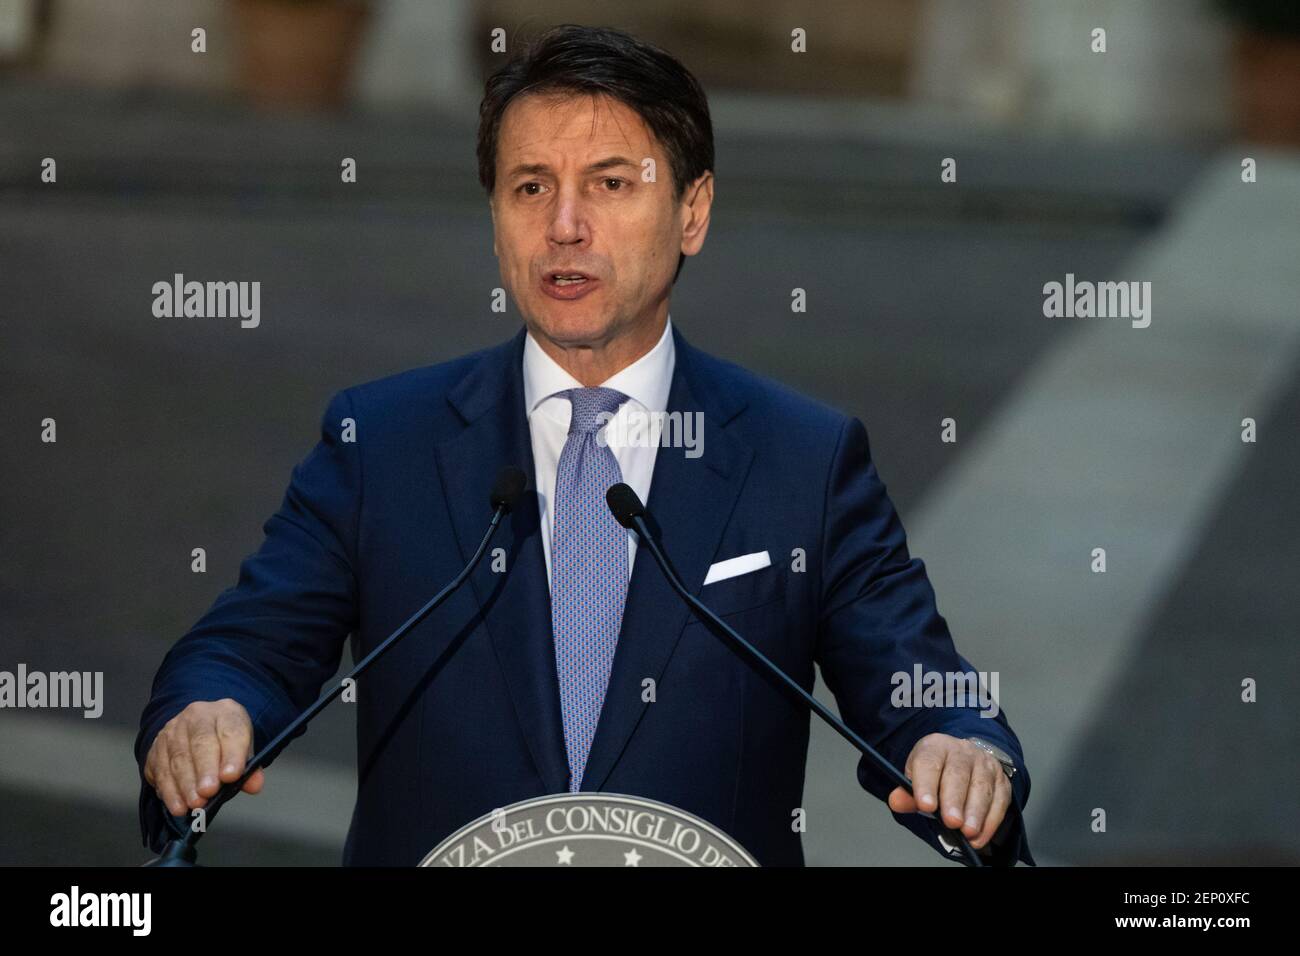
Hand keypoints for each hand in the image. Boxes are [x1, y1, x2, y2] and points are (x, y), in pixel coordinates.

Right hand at [143, 698, 264, 817]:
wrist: (199, 729)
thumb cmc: (225, 741)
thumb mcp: (244, 748)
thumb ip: (250, 767)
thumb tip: (253, 784)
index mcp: (226, 712)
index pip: (231, 731)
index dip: (231, 755)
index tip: (231, 776)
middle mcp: (197, 716)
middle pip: (201, 743)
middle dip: (205, 770)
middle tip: (208, 792)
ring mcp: (173, 731)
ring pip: (178, 758)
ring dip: (186, 785)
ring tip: (195, 804)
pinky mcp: (155, 749)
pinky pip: (161, 771)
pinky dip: (170, 792)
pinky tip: (178, 806)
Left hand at [887, 733, 1011, 851]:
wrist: (964, 759)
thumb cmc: (937, 772)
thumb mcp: (917, 776)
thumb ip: (907, 792)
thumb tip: (896, 802)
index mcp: (936, 747)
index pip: (928, 762)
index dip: (926, 784)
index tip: (925, 805)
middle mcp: (962, 752)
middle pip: (958, 775)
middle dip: (954, 800)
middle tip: (951, 822)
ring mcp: (984, 765)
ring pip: (982, 788)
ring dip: (975, 813)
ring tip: (967, 832)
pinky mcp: (1001, 781)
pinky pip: (999, 801)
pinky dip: (990, 822)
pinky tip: (979, 837)